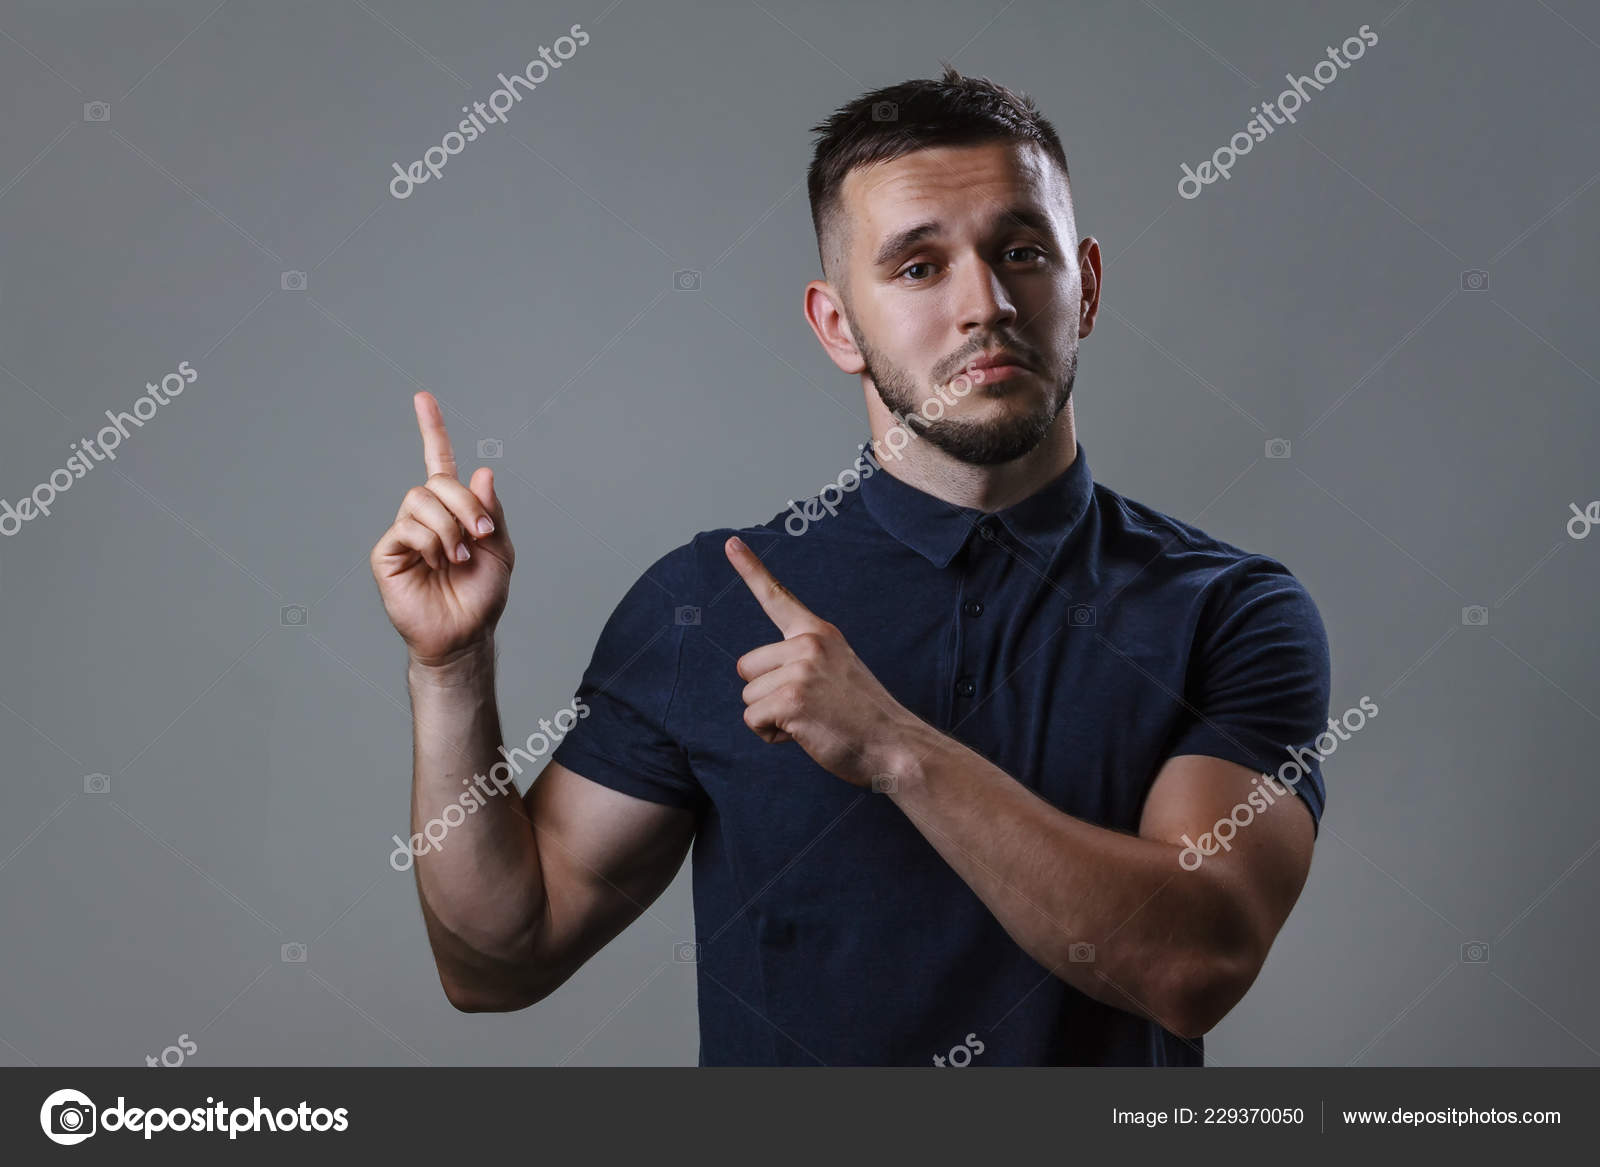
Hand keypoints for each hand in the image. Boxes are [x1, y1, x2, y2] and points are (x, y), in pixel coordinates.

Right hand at [370, 391, 514, 665]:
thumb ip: (490, 510)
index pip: (439, 462)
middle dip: (466, 505)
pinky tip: (438, 564)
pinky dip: (431, 543)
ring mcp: (404, 532)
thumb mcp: (500, 548)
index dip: (432, 429)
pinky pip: (408, 527)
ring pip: (421, 500)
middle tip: (481, 535)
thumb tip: (481, 471)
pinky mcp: (387, 552)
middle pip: (437, 481)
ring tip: (458, 558)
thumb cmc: (481, 595)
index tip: (423, 398)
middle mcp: (425, 515)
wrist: (464, 634)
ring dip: (450, 528)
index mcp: (452, 510)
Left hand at [726, 535, 924, 787]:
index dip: (750, 569)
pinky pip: (753, 719)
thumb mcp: (838, 670)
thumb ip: (804, 660)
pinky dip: (772, 735)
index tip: (730, 542)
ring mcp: (800, 670)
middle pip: (746, 667)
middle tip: (808, 705)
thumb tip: (764, 675)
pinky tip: (804, 733)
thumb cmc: (863, 716)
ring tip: (811, 720)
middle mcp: (808, 644)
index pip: (777, 597)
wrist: (894, 745)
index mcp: (819, 633)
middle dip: (766, 693)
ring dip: (771, 717)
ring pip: (749, 697)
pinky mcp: (791, 699)